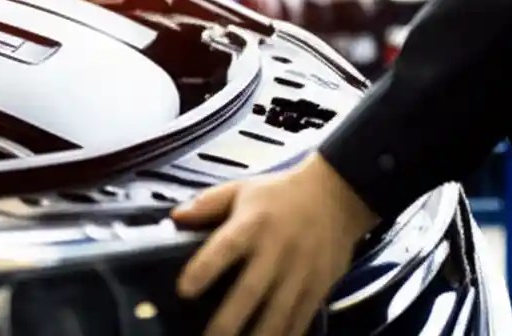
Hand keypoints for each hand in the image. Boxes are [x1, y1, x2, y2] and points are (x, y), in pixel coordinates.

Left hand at [172, 154, 378, 335]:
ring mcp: (300, 272)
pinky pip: (301, 319)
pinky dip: (286, 335)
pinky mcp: (318, 287)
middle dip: (228, 320)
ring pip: (277, 313)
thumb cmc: (280, 194)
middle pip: (250, 290)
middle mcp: (276, 251)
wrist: (337, 196)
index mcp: (252, 225)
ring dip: (258, 335)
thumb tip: (175, 218)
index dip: (204, 270)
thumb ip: (207, 204)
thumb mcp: (241, 189)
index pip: (224, 248)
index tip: (184, 291)